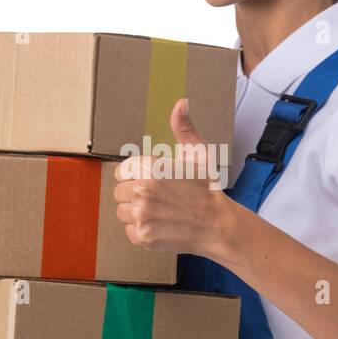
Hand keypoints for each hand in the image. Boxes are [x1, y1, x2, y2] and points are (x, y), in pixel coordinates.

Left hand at [113, 98, 230, 256]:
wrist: (218, 225)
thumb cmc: (206, 189)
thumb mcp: (198, 153)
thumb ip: (184, 128)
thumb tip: (181, 103)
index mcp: (150, 167)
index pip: (120, 172)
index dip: (135, 176)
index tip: (152, 182)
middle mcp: (142, 190)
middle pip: (119, 192)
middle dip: (135, 195)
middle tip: (160, 198)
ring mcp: (141, 215)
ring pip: (122, 212)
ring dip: (137, 213)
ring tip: (160, 211)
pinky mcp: (143, 236)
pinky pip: (129, 231)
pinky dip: (142, 231)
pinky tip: (161, 225)